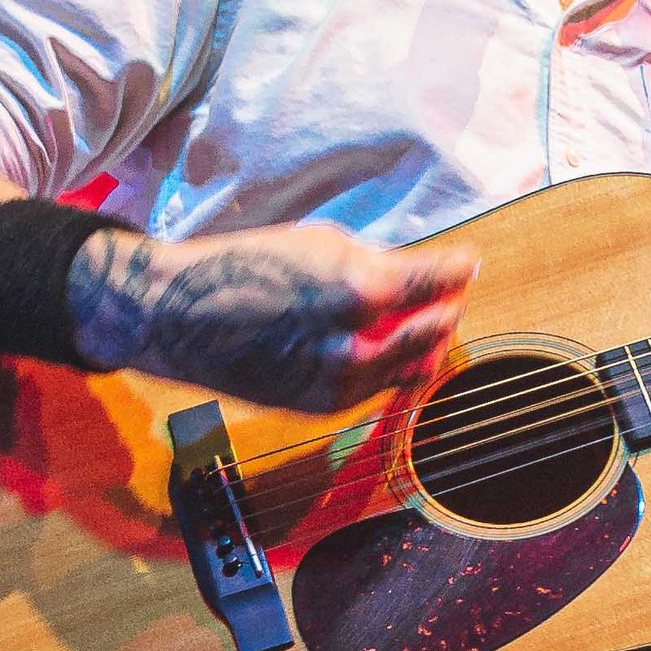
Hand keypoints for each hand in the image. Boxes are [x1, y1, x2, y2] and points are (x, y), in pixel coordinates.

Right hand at [72, 217, 475, 409]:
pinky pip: (375, 387)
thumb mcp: (319, 243)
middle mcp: (354, 346)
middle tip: (454, 292)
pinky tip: (392, 348)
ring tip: (430, 320)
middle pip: (432, 331)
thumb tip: (417, 273)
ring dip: (426, 343)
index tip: (468, 260)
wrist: (182, 318)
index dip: (457, 268)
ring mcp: (338, 383)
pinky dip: (391, 367)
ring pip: (409, 368)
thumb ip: (375, 263)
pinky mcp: (321, 407)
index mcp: (356, 292)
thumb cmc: (246, 268)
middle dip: (448, 308)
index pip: (432, 283)